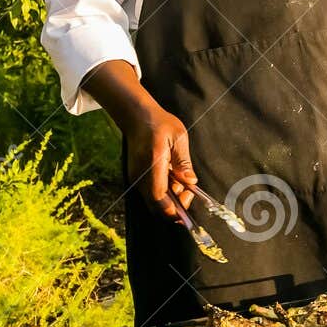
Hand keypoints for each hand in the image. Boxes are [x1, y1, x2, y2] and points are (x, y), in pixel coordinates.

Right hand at [124, 99, 197, 218]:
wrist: (137, 117)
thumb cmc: (160, 124)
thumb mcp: (178, 138)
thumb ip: (184, 162)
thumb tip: (190, 181)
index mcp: (152, 164)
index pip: (159, 196)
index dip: (172, 210)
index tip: (187, 208)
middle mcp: (140, 175)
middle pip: (155, 205)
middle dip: (174, 207)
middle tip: (188, 191)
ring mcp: (136, 178)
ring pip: (153, 201)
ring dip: (169, 199)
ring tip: (180, 180)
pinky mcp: (136, 178)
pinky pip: (150, 194)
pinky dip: (163, 193)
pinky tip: (172, 178)